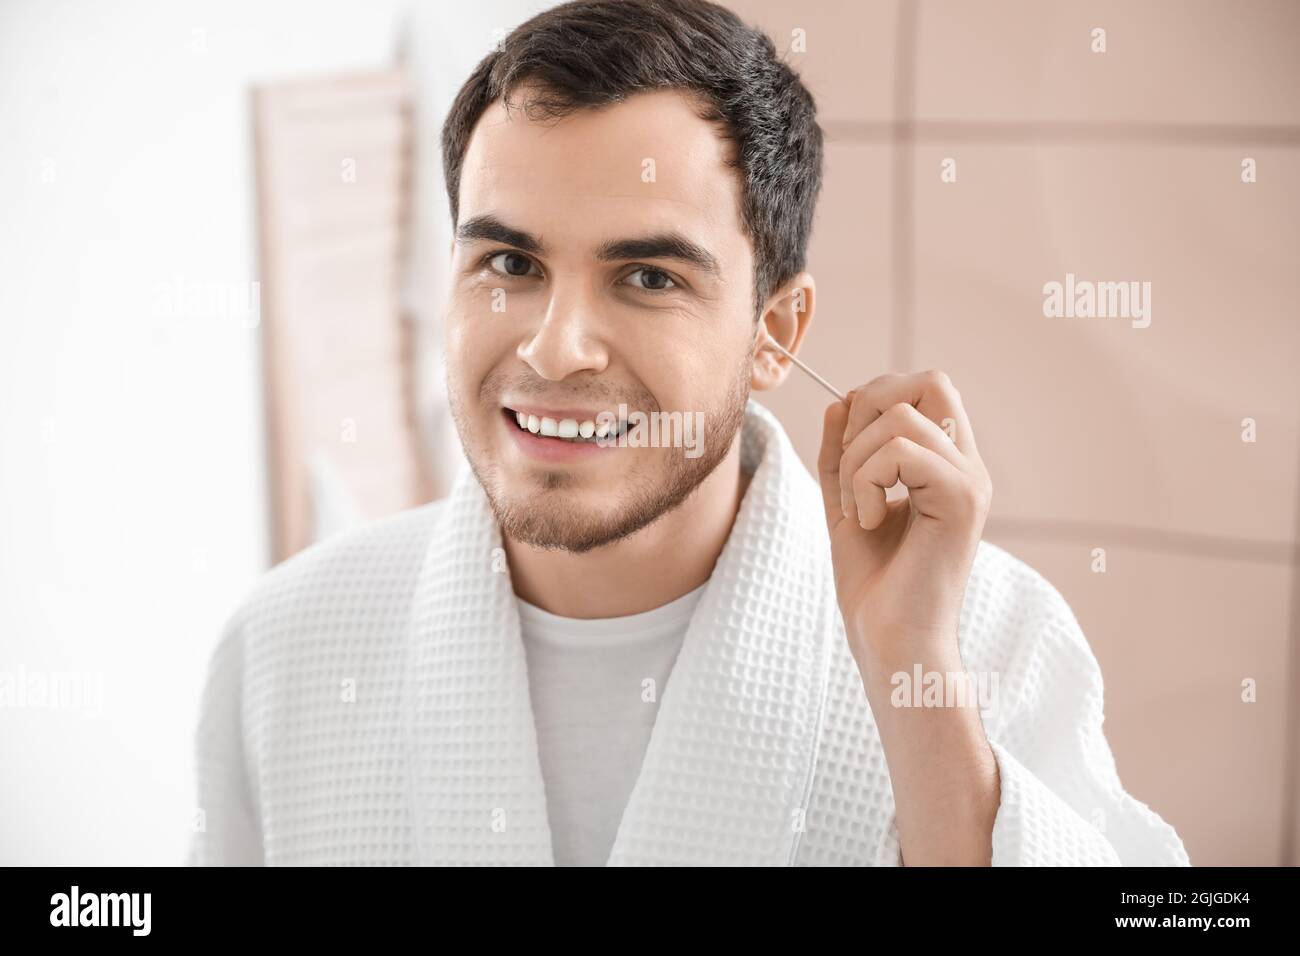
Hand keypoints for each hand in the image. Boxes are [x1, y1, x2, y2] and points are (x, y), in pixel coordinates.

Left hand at [816, 370, 991, 669]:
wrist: (890, 642)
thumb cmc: (873, 584)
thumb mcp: (845, 502)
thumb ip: (842, 453)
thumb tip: (838, 400)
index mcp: (946, 464)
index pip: (926, 387)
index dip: (875, 399)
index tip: (848, 451)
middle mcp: (966, 467)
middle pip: (931, 381)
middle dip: (869, 409)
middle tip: (851, 468)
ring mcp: (969, 482)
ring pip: (901, 418)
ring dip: (856, 462)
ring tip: (857, 510)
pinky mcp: (962, 501)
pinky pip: (900, 452)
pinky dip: (864, 483)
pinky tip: (868, 523)